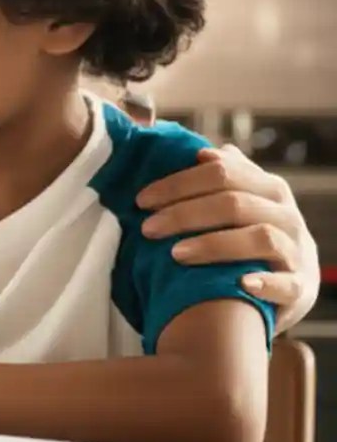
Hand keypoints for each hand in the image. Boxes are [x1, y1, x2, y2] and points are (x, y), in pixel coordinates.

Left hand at [137, 144, 319, 330]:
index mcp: (269, 188)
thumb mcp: (246, 202)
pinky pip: (286, 283)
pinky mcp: (301, 288)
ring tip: (175, 254)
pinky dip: (264, 282)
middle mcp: (286, 215)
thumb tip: (203, 153)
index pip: (222, 173)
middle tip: (148, 228)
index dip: (179, 184)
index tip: (142, 200)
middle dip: (185, 214)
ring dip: (215, 244)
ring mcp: (296, 251)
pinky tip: (239, 284)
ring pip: (260, 237)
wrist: (292, 283)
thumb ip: (227, 177)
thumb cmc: (253, 235)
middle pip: (234, 204)